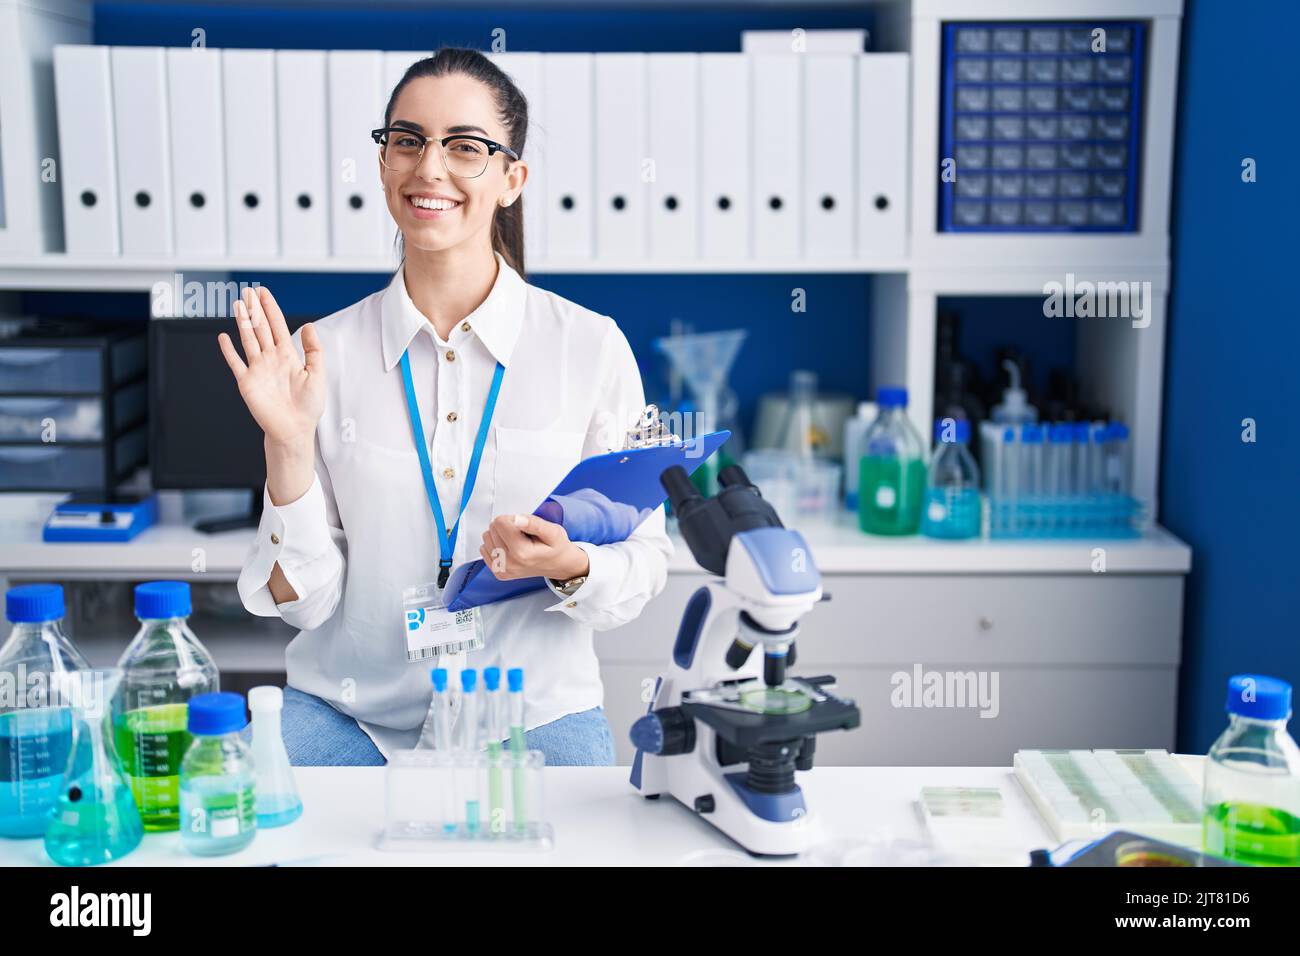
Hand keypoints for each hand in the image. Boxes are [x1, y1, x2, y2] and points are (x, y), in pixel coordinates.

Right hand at [217, 286, 325, 446]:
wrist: (294, 430)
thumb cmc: (308, 407)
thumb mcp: (317, 374)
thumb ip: (313, 350)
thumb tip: (309, 325)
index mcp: (288, 356)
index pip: (277, 326)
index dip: (271, 308)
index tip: (264, 292)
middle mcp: (271, 359)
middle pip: (260, 328)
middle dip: (255, 309)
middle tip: (248, 291)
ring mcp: (257, 369)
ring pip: (248, 340)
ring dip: (242, 322)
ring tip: (237, 304)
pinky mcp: (247, 382)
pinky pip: (235, 363)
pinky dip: (229, 351)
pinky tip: (223, 337)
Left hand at [480, 514, 590, 581]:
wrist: (559, 565)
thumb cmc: (556, 548)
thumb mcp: (553, 531)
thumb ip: (534, 523)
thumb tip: (516, 519)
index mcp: (521, 552)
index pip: (500, 522)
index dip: (514, 519)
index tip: (525, 528)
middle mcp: (509, 564)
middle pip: (492, 529)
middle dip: (507, 527)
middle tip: (523, 536)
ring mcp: (502, 570)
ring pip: (487, 537)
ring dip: (501, 536)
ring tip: (518, 542)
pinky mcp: (498, 572)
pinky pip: (484, 549)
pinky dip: (496, 545)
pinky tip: (511, 549)